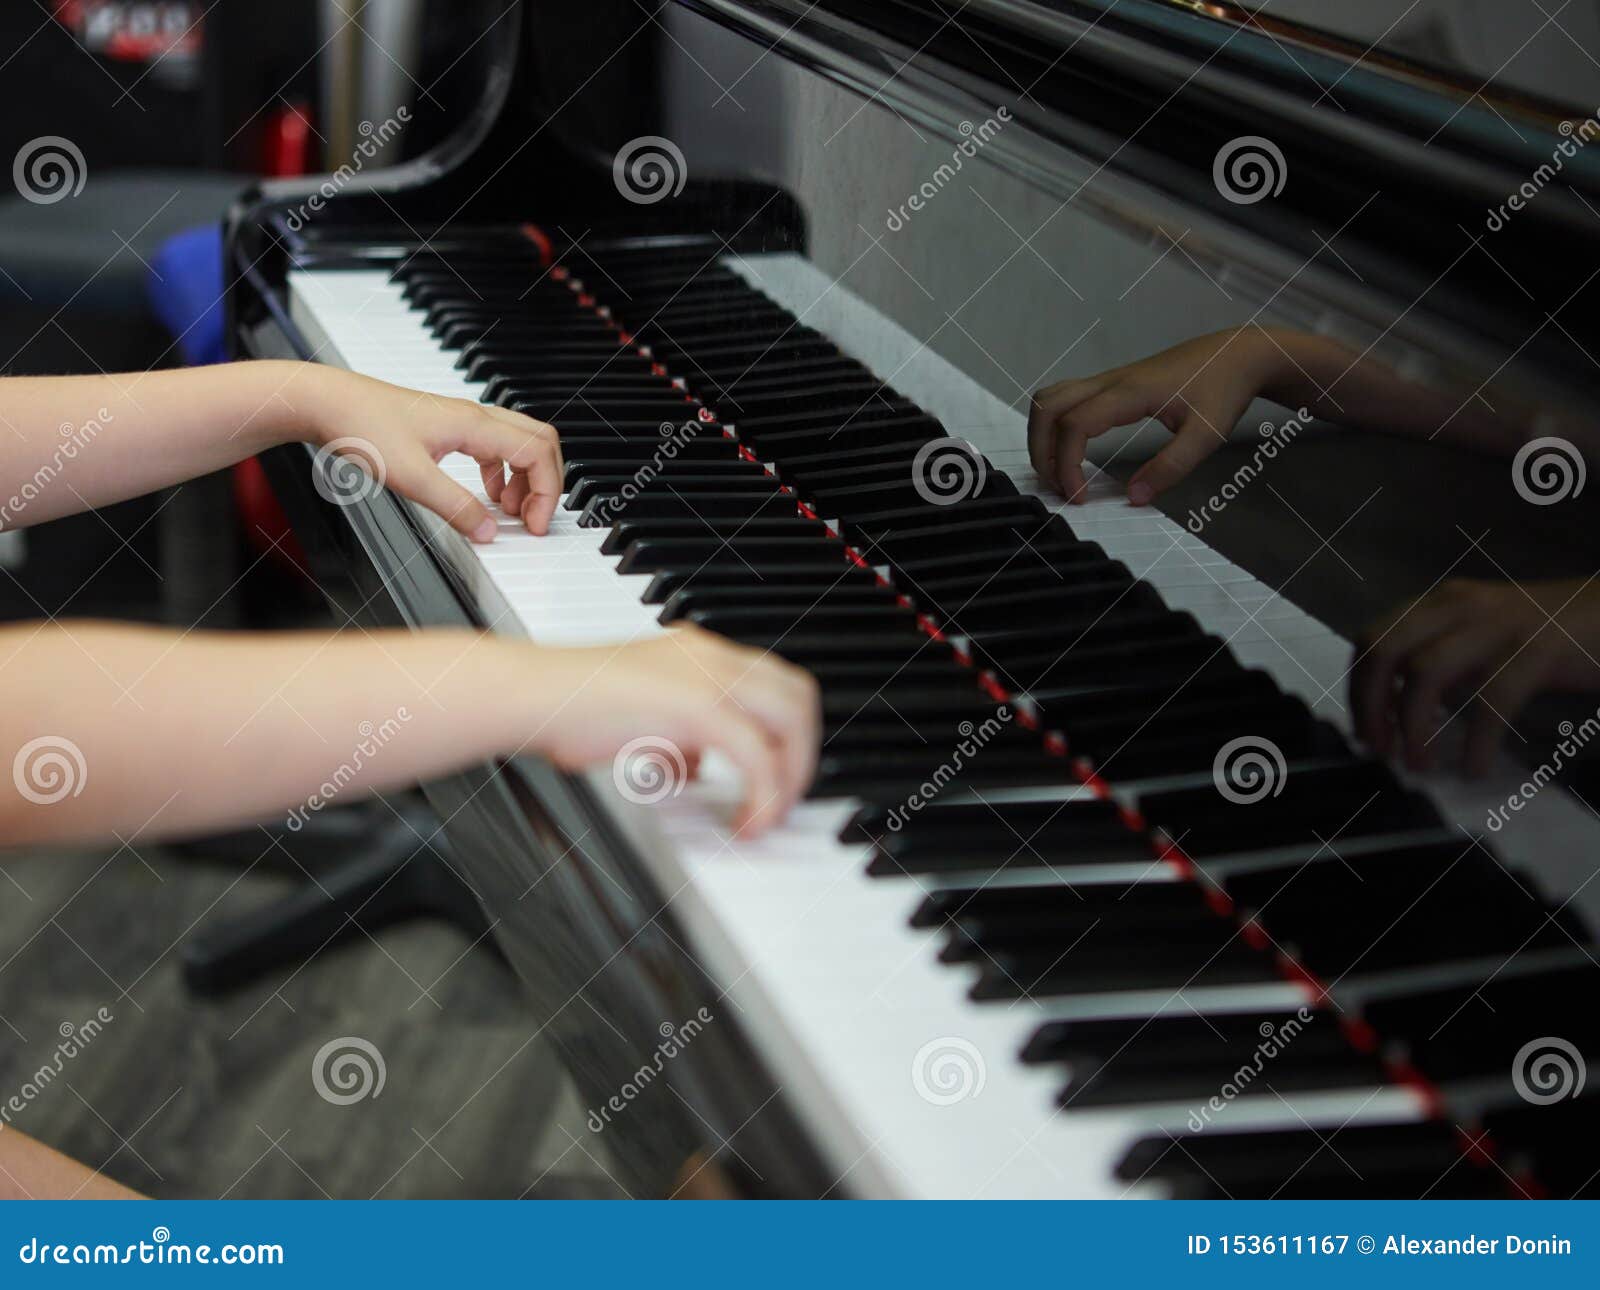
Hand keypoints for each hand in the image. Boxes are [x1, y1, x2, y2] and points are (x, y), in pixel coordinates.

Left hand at [306, 367, 562, 540]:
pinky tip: (486, 493)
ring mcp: (463, 420)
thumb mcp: (411, 477)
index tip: (533, 524)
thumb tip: (487, 531)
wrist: (328, 401)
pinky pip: (494, 447)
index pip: (537, 453)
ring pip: (518, 443)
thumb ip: (454, 507)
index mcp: (475, 424)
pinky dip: (502, 473)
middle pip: (539, 442)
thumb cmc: (362, 425)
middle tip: (533, 520)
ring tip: (509, 512)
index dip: (546, 492)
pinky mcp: (448, 426)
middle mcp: (475, 417)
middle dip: (545, 484)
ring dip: (524, 479)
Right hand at [528, 626, 820, 835]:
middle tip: (782, 799)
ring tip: (768, 814)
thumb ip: (676, 738)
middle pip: (798, 696)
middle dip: (801, 754)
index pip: (772, 683)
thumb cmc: (567, 709)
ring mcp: (710, 676)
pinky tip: (749, 821)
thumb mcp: (637, 722)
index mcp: (700, 652)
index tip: (773, 775)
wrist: (534, 696)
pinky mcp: (701, 706)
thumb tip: (696, 766)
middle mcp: (713, 656)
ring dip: (791, 775)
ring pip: (792, 721)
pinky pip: (759, 755)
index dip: (783, 732)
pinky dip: (766, 793)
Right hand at [1028, 328, 1278, 504]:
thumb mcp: (1206, 436)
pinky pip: (1064, 399)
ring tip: (1058, 472)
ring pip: (1049, 400)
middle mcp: (1109, 381)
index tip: (1080, 497)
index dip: (1066, 465)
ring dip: (1042, 437)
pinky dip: (1054, 426)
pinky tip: (1071, 451)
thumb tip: (1135, 497)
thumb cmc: (1223, 388)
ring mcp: (1107, 380)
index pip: (1073, 425)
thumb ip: (1171, 468)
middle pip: (1046, 408)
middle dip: (1041, 453)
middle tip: (1060, 488)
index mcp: (1129, 392)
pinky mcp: (1110, 383)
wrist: (1237, 354)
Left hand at [1350, 578, 1599, 775]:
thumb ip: (1437, 660)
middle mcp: (1459, 606)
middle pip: (1385, 652)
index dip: (1358, 689)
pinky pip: (1490, 701)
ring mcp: (1497, 625)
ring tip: (1421, 764)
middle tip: (1381, 751)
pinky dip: (1476, 742)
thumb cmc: (1545, 634)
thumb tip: (1394, 708)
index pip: (1372, 639)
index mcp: (1439, 604)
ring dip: (1414, 727)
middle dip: (1372, 707)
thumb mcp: (1478, 637)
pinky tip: (1474, 766)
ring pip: (1426, 673)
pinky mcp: (1536, 649)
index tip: (1364, 732)